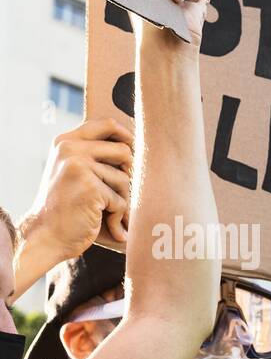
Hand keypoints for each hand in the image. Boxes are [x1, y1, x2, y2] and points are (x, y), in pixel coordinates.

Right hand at [19, 119, 133, 268]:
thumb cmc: (66, 205)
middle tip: (119, 193)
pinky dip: (118, 216)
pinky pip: (121, 200)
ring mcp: (79, 166)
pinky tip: (104, 222)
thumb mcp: (74, 172)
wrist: (46, 234)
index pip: (106, 124)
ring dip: (122, 200)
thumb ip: (94, 155)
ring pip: (125, 179)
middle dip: (128, 176)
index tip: (135, 151)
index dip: (127, 136)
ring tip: (104, 211)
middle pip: (124, 152)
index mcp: (66, 142)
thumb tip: (135, 147)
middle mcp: (70, 149)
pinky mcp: (89, 187)